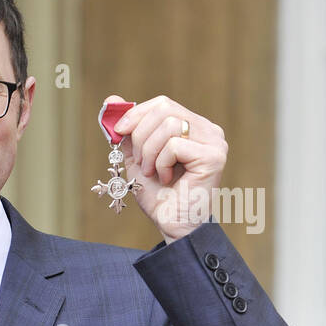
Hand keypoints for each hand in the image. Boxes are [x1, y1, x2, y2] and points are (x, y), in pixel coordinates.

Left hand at [109, 95, 227, 242]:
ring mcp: (214, 142)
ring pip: (169, 125)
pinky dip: (161, 163)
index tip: (119, 132)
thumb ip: (127, 132)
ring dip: (150, 152)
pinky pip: (175, 145)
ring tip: (152, 172)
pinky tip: (166, 179)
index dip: (136, 114)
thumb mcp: (136, 159)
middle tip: (140, 162)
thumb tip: (111, 101)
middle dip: (140, 136)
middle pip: (164, 109)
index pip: (162, 104)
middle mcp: (208, 130)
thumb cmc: (158, 196)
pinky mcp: (214, 156)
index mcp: (193, 127)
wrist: (172, 224)